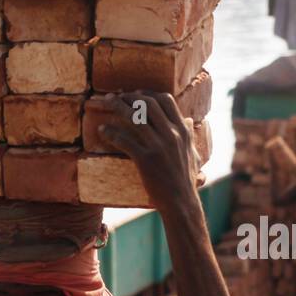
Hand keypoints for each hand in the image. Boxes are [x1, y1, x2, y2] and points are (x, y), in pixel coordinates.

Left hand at [98, 91, 201, 205]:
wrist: (181, 202)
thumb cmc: (186, 180)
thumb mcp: (193, 153)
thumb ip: (189, 135)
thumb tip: (189, 120)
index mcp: (182, 131)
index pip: (166, 100)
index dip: (148, 93)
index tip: (136, 94)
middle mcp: (171, 134)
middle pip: (148, 104)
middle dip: (129, 96)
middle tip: (116, 97)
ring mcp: (158, 146)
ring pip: (135, 117)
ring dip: (118, 107)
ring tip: (106, 103)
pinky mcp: (145, 159)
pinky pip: (124, 139)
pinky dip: (111, 132)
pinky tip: (102, 131)